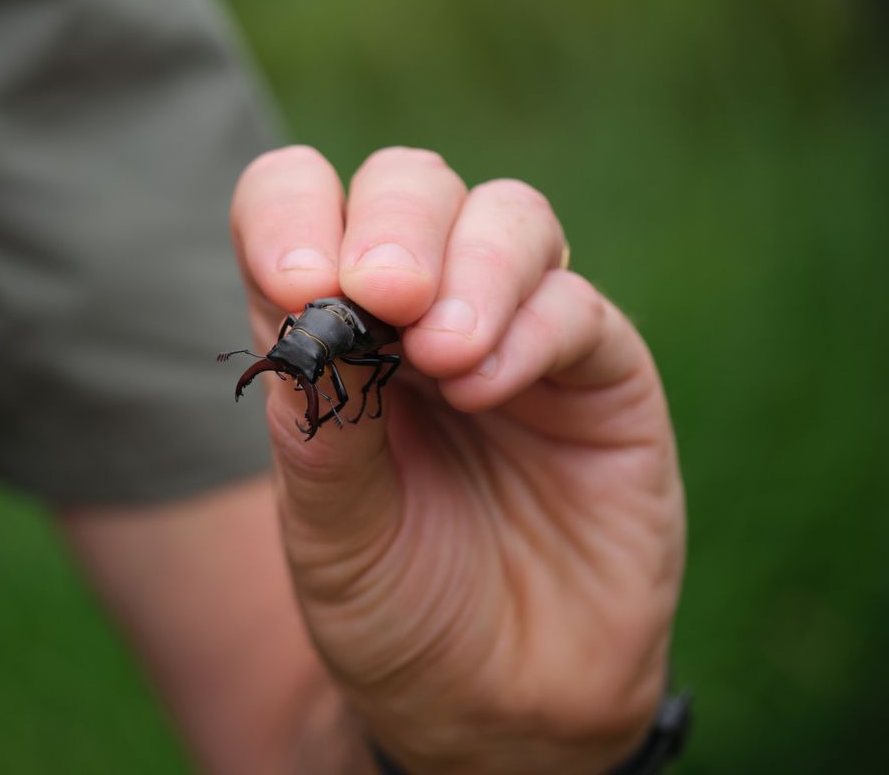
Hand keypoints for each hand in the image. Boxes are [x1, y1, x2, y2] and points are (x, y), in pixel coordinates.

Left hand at [230, 146, 683, 773]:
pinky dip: (529, 330)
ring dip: (472, 266)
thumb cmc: (397, 611)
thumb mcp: (329, 535)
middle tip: (381, 293)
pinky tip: (486, 388)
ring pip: (507, 216)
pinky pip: (574, 309)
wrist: (497, 704)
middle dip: (392, 221)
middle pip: (410, 186)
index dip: (289, 213)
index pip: (296, 208)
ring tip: (442, 356)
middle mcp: (421, 315)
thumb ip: (317, 427)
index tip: (295, 283)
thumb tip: (308, 307)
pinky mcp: (600, 374)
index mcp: (331, 336)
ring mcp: (515, 335)